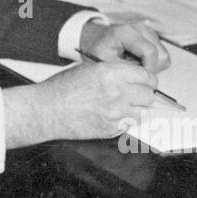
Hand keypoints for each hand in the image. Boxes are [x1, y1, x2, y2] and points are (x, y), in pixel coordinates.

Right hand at [3, 59, 157, 148]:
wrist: (47, 110)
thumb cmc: (62, 89)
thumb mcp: (90, 69)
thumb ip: (114, 71)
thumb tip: (131, 76)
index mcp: (112, 73)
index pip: (146, 76)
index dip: (147, 79)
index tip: (146, 82)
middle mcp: (117, 92)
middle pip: (148, 95)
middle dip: (144, 94)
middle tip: (136, 94)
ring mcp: (116, 113)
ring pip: (143, 112)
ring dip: (136, 108)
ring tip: (123, 105)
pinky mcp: (112, 129)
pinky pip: (130, 124)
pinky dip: (126, 120)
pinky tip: (113, 115)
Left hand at [79, 19, 170, 72]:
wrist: (94, 37)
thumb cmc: (98, 49)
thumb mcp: (106, 62)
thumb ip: (126, 70)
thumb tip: (145, 79)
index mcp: (126, 32)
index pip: (149, 51)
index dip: (148, 68)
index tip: (138, 76)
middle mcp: (139, 28)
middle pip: (161, 54)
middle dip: (151, 68)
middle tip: (134, 70)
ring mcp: (147, 30)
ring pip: (164, 54)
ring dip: (152, 65)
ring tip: (134, 64)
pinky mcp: (151, 34)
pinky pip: (161, 53)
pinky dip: (152, 60)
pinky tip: (138, 60)